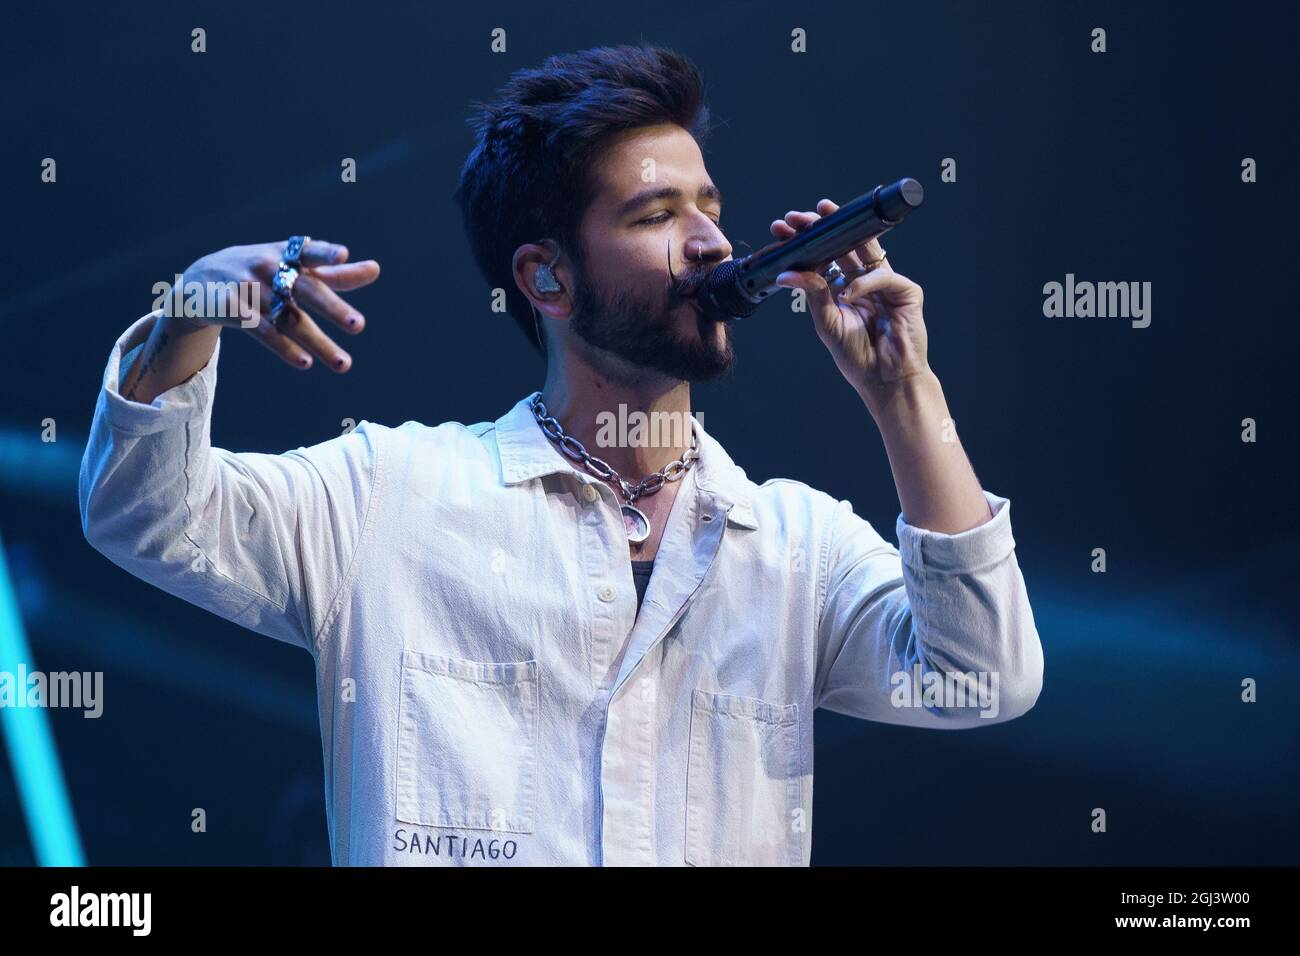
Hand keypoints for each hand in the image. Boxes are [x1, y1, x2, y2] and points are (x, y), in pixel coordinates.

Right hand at [177, 238, 379, 371]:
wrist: (198, 282)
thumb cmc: (260, 272)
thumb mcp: (290, 267)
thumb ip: (333, 273)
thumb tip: (375, 270)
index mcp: (285, 253)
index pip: (308, 252)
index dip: (324, 254)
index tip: (342, 255)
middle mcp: (267, 266)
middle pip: (304, 289)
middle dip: (331, 307)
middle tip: (358, 325)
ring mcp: (247, 287)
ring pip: (288, 318)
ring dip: (317, 342)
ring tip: (344, 364)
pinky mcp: (230, 308)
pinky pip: (262, 331)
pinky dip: (284, 347)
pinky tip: (305, 362)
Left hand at [771, 199, 928, 403]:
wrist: (885, 380)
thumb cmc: (858, 356)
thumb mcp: (827, 323)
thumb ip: (812, 294)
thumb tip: (785, 273)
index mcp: (845, 287)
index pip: (826, 256)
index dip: (807, 240)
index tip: (782, 228)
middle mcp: (865, 281)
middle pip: (844, 244)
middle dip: (821, 227)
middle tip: (796, 218)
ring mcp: (887, 284)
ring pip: (867, 249)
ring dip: (844, 234)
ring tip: (818, 224)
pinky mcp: (906, 292)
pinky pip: (883, 277)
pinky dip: (864, 283)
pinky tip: (848, 294)